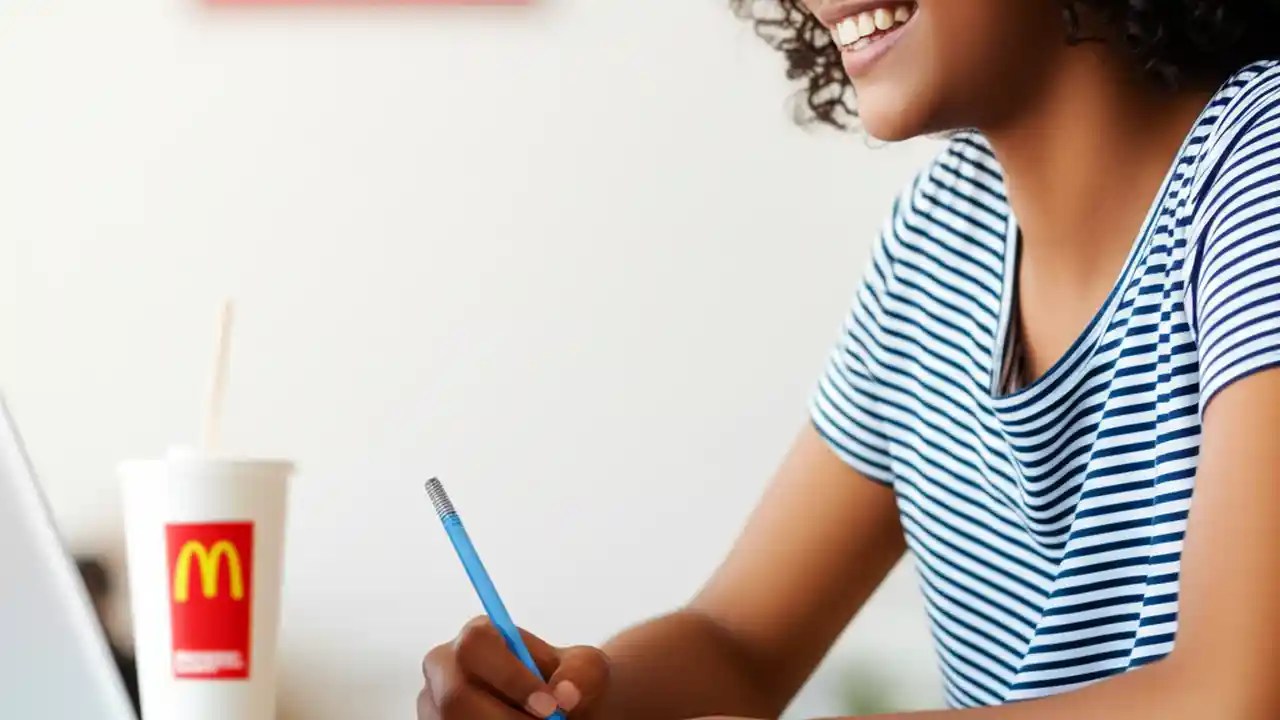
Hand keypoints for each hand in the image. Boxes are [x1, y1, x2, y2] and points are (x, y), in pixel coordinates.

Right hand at [418, 616, 610, 718]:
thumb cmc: (566, 683)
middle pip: (455, 698)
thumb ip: (581, 674)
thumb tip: (564, 694)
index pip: (476, 647)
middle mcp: (444, 668)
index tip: (551, 708)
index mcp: (476, 636)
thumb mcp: (587, 669)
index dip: (512, 680)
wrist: (558, 708)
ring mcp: (432, 705)